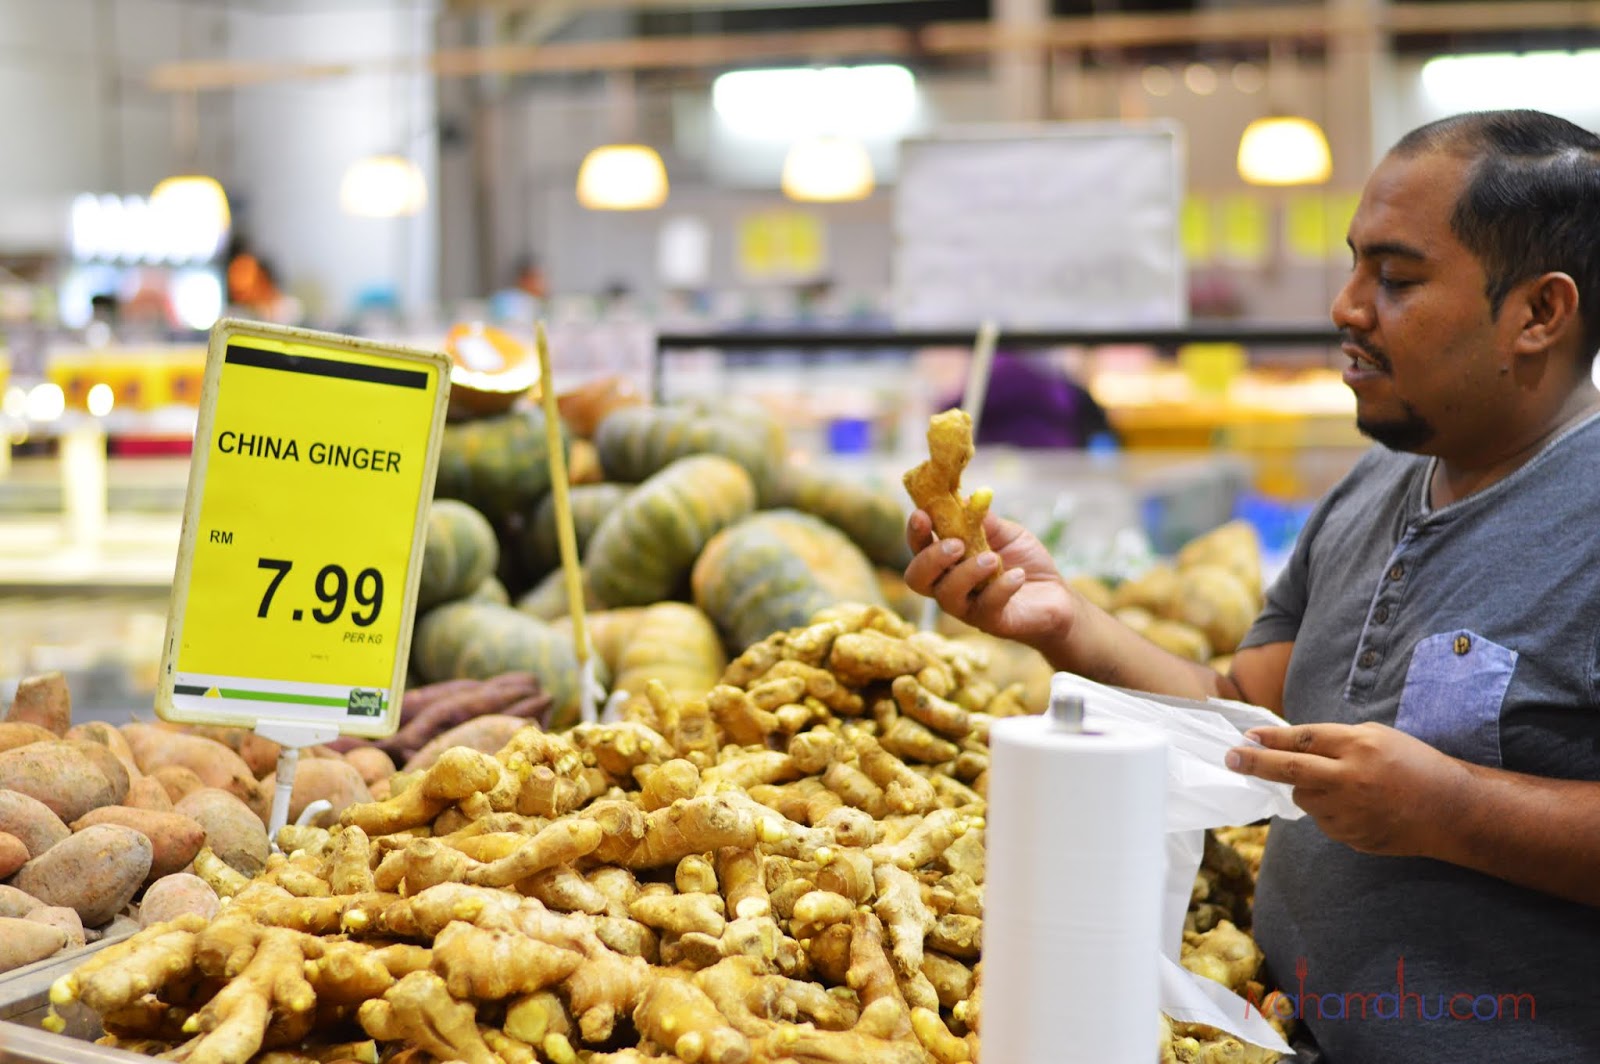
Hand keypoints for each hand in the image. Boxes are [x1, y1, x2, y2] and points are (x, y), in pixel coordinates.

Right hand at [903, 509, 1074, 647]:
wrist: (1057, 595)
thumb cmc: (1025, 563)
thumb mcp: (1007, 533)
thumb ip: (984, 520)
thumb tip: (963, 500)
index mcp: (948, 562)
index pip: (918, 549)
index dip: (915, 533)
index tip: (922, 515)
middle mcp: (950, 587)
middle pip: (916, 578)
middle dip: (930, 558)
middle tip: (956, 544)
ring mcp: (969, 608)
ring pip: (947, 596)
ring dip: (966, 573)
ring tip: (992, 559)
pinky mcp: (993, 622)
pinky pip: (987, 607)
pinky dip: (1001, 587)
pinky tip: (1018, 575)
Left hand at [1225, 722, 1472, 856]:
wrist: (1450, 811)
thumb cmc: (1415, 764)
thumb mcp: (1378, 737)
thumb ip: (1335, 740)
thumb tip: (1289, 745)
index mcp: (1359, 746)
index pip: (1302, 739)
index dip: (1271, 739)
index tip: (1247, 737)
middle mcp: (1350, 778)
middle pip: (1290, 770)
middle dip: (1256, 763)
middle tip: (1231, 757)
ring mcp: (1350, 811)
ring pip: (1304, 798)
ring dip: (1308, 789)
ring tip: (1343, 784)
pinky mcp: (1351, 836)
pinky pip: (1324, 819)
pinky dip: (1329, 810)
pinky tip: (1358, 806)